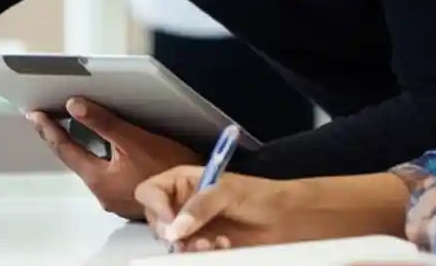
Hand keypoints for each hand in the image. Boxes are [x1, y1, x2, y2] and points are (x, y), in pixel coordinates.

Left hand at [27, 97, 201, 218]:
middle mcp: (102, 192)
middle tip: (44, 118)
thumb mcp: (135, 140)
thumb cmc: (171, 171)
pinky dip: (97, 155)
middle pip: (74, 159)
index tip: (34, 114)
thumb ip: (103, 122)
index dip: (48, 129)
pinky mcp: (127, 196)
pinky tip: (101, 145)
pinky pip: (105, 172)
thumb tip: (74, 105)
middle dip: (59, 137)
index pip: (65, 149)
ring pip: (90, 165)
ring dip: (80, 145)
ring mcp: (115, 197)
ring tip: (67, 125)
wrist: (198, 199)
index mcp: (99, 179)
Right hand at [134, 165, 292, 251]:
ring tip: (208, 244)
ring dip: (186, 246)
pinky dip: (200, 254)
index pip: (150, 191)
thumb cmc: (258, 195)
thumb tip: (176, 229)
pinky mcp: (203, 245)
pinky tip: (221, 246)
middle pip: (154, 219)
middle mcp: (181, 204)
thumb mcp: (228, 192)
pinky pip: (189, 254)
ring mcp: (191, 226)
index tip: (170, 221)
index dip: (154, 206)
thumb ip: (200, 206)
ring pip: (171, 241)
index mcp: (182, 182)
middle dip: (169, 231)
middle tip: (186, 237)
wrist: (286, 218)